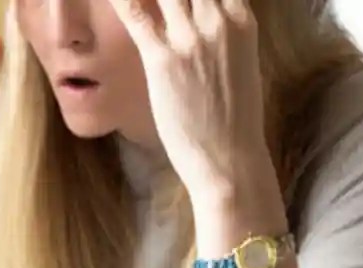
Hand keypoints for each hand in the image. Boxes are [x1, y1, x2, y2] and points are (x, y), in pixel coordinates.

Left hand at [105, 0, 270, 199]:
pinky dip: (122, 1)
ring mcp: (191, 39)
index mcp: (240, 19)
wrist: (230, 156)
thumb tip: (197, 21)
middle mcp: (218, 21)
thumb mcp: (236, 61)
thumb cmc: (231, 117)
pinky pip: (137, 16)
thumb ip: (219, 33)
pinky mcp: (164, 61)